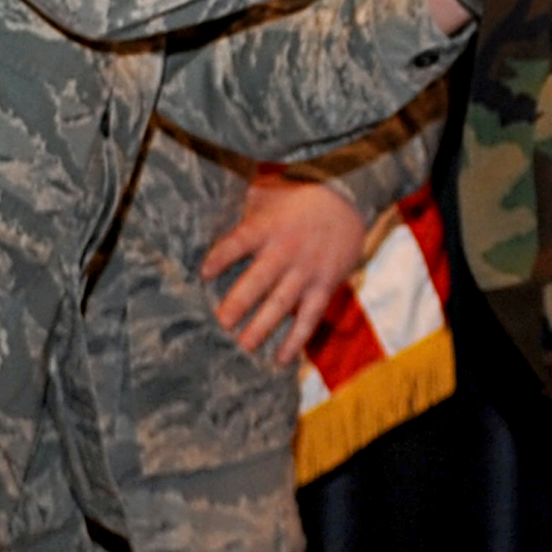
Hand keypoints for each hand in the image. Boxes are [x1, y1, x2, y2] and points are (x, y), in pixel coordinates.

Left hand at [198, 172, 373, 363]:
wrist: (348, 197)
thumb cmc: (298, 195)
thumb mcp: (269, 192)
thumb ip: (243, 207)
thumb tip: (205, 214)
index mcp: (269, 227)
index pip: (241, 242)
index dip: (222, 256)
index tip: (203, 272)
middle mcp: (287, 251)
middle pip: (260, 279)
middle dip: (239, 302)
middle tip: (221, 323)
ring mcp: (307, 271)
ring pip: (282, 303)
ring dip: (263, 326)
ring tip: (244, 346)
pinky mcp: (325, 286)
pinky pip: (309, 317)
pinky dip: (296, 340)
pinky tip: (280, 359)